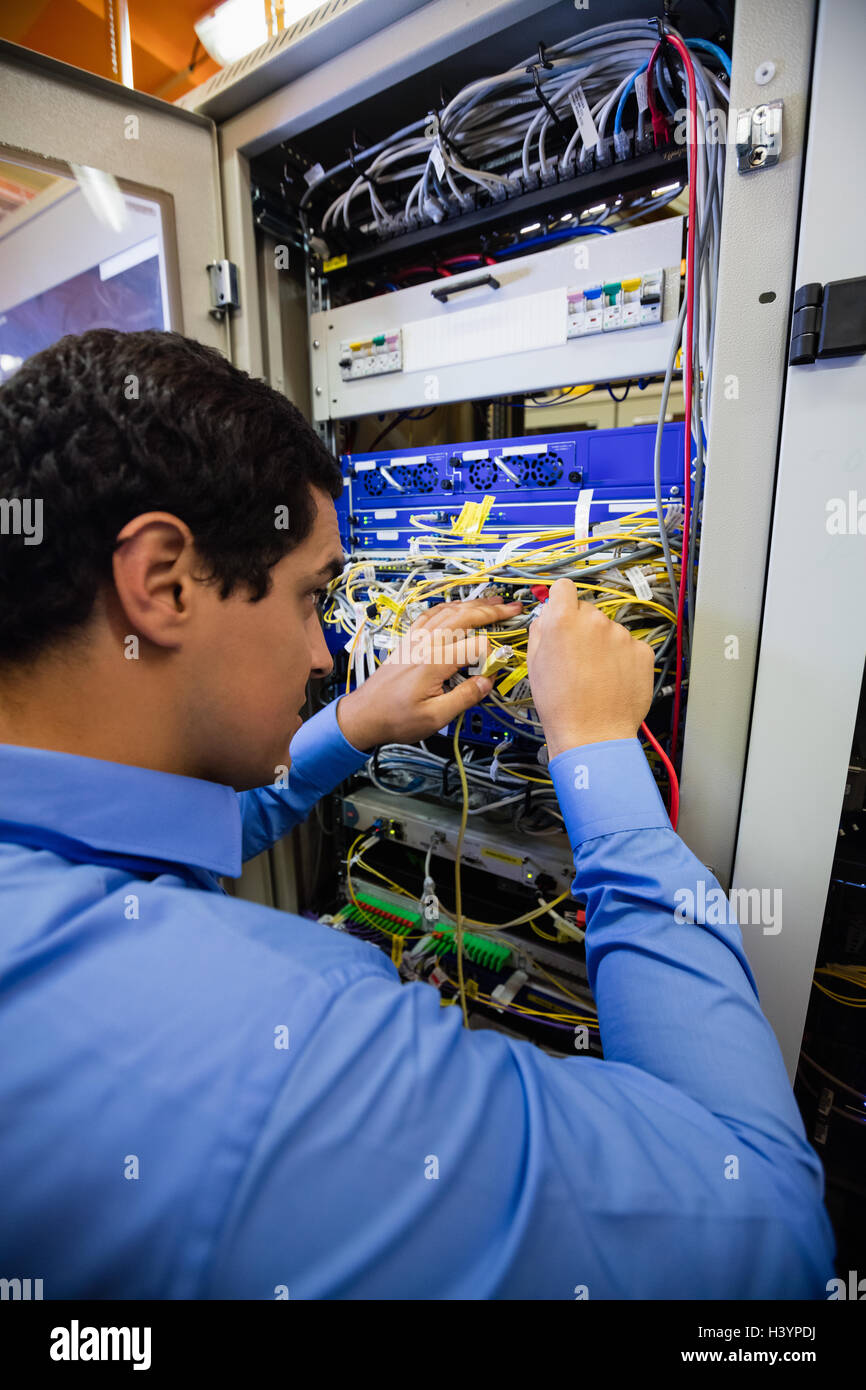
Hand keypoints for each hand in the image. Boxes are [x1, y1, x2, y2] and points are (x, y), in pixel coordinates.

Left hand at [336, 597, 522, 749]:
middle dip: (491, 610)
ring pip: (447, 611)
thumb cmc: (394, 718)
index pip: (475, 646)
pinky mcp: (408, 641)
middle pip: (463, 617)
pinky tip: (456, 605)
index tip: (501, 665)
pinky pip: (430, 615)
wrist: (364, 714)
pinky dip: (447, 606)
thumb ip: (464, 697)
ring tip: (493, 600)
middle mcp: (424, 645)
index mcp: (434, 662)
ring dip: (472, 603)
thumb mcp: (434, 717)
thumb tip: (487, 681)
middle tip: (512, 608)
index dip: (492, 654)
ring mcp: (415, 640)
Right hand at [526, 578, 653, 758]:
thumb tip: (547, 617)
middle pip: (588, 611)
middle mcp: (595, 621)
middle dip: (581, 628)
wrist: (592, 734)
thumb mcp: (533, 663)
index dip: (561, 600)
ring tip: (594, 674)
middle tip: (576, 656)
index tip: (562, 609)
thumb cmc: (560, 705)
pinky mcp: (642, 651)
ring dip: (603, 645)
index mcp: (563, 620)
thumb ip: (540, 630)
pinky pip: (629, 646)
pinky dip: (622, 659)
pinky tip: (611, 679)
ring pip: (609, 630)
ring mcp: (621, 635)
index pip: (564, 587)